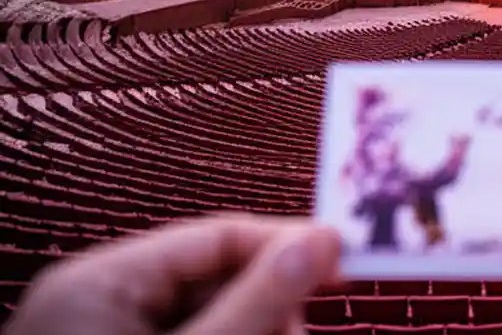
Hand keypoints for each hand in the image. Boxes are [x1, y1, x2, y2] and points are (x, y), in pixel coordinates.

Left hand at [7, 214, 341, 334]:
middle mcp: (98, 304)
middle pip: (215, 278)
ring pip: (210, 318)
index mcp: (102, 282)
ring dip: (253, 333)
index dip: (284, 245)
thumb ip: (255, 303)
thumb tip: (319, 243)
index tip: (344, 262)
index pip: (217, 236)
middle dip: (268, 306)